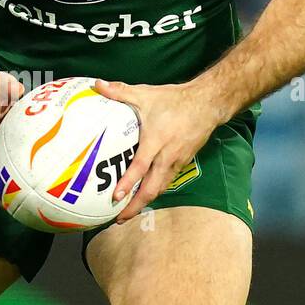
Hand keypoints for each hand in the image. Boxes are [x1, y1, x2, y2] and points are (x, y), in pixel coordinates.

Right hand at [0, 68, 24, 198]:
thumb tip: (17, 90)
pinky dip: (35, 159)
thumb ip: (5, 87)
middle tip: (14, 203)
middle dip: (5, 185)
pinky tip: (50, 166)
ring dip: (20, 177)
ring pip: (13, 162)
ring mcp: (7, 140)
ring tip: (34, 194)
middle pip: (0, 167)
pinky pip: (26, 150)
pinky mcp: (18, 135)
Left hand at [93, 77, 221, 222]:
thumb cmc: (175, 100)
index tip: (116, 196)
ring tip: (128, 213)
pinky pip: (166, 182)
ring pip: (160, 189)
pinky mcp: (182, 163)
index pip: (140, 167)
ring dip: (144, 203)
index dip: (128, 183)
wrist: (207, 104)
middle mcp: (167, 156)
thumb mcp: (145, 93)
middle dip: (135, 206)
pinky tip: (144, 197)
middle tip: (119, 219)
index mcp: (156, 141)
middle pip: (151, 189)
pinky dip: (154, 192)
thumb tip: (97, 85)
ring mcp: (176, 162)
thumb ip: (119, 91)